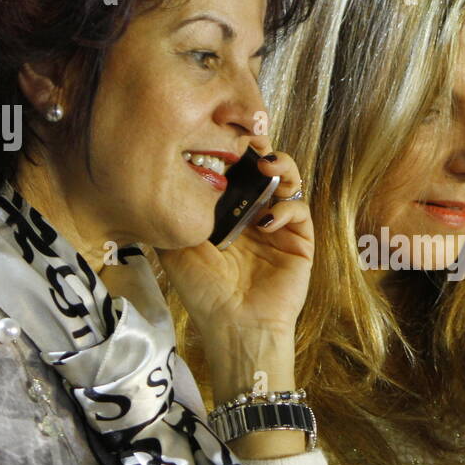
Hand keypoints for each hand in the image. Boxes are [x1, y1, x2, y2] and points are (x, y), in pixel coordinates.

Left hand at [157, 140, 312, 457]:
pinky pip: (301, 212)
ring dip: (283, 170)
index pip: (237, 173)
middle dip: (263, 152)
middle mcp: (255, 217)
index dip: (235, 152)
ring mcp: (280, 229)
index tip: (227, 136)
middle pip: (267, 171)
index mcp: (228, 215)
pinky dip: (288, 208)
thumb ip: (174, 216)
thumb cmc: (204, 293)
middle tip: (254, 143)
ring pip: (290, 184)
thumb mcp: (176, 249)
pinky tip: (268, 220)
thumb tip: (163, 181)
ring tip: (268, 168)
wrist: (234, 327)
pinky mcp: (300, 243)